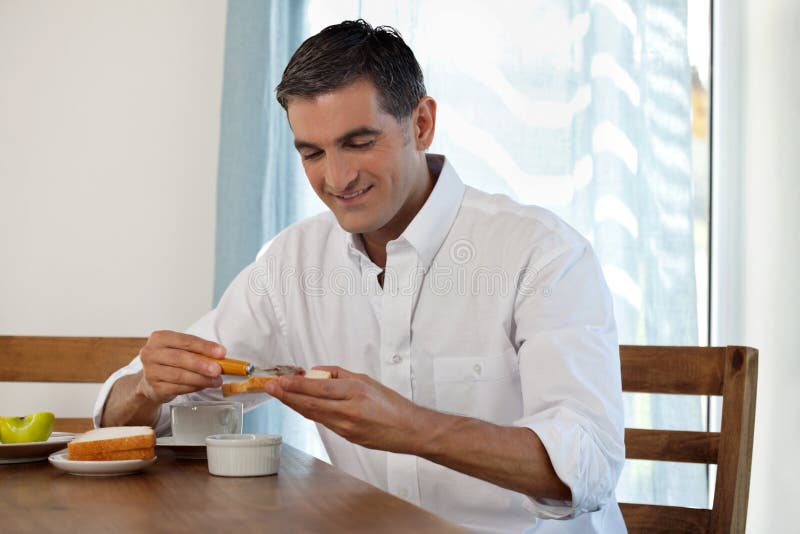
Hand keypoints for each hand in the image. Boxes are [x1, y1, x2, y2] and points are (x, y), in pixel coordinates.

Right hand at [135, 330, 225, 403]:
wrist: (151, 381)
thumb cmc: (169, 361)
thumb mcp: (180, 350)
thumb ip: (197, 351)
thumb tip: (220, 356)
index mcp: (159, 338)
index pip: (185, 341)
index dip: (204, 346)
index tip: (221, 352)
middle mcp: (151, 353)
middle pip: (180, 358)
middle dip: (202, 364)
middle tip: (218, 369)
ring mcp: (150, 372)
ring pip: (180, 375)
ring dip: (201, 379)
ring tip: (215, 380)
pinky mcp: (154, 388)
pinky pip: (178, 388)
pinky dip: (194, 387)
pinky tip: (203, 385)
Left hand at [264, 366, 422, 452]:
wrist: (409, 430)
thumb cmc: (392, 404)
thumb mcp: (366, 380)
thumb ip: (339, 375)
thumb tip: (316, 372)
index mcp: (355, 392)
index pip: (319, 388)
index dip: (296, 385)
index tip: (280, 380)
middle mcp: (348, 410)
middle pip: (310, 403)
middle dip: (287, 395)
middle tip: (270, 387)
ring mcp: (346, 427)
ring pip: (313, 415)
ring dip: (293, 404)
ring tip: (278, 394)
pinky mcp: (346, 436)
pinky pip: (322, 422)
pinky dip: (309, 412)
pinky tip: (298, 405)